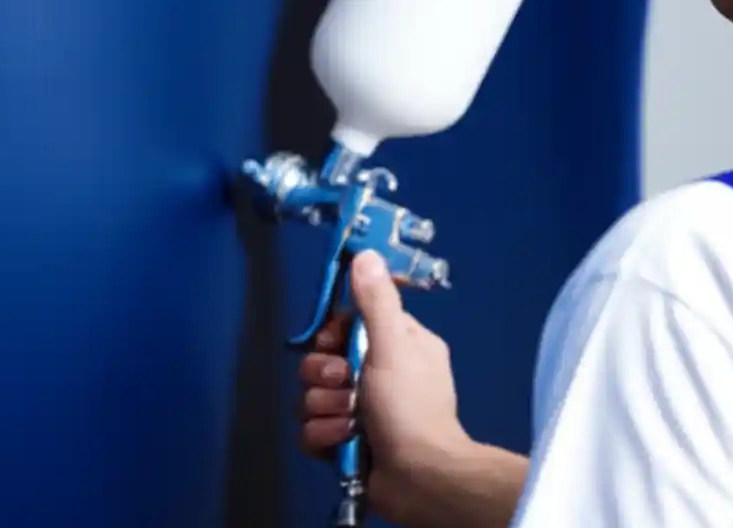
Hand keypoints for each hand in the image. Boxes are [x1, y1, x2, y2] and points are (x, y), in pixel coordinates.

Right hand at [298, 250, 472, 523]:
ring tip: (350, 420)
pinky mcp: (345, 442)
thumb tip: (366, 253)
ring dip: (325, 409)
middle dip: (324, 375)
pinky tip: (345, 442)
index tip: (333, 341)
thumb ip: (375, 301)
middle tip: (343, 383)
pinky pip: (313, 430)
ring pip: (313, 397)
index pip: (350, 323)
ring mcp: (361, 410)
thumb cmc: (411, 406)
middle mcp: (380, 374)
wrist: (419, 478)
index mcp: (400, 346)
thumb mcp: (394, 345)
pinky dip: (325, 437)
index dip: (334, 332)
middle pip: (323, 360)